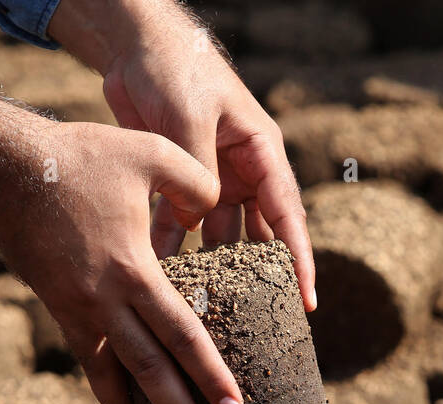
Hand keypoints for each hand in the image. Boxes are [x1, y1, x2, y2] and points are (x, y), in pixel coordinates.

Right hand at [0, 86, 241, 403]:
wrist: (4, 167)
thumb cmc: (80, 155)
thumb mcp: (150, 153)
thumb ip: (195, 182)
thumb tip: (215, 210)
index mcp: (133, 270)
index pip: (181, 334)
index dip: (208, 373)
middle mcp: (104, 301)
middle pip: (150, 369)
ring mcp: (78, 309)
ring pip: (116, 375)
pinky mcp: (60, 309)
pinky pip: (90, 361)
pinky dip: (108, 394)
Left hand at [49, 0, 316, 309]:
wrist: (134, 45)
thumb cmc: (175, 70)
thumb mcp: (191, 119)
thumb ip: (200, 173)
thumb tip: (201, 225)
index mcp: (261, 154)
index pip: (288, 215)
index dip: (299, 261)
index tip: (307, 300)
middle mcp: (243, 172)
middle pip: (260, 235)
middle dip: (261, 276)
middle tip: (262, 319)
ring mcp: (214, 179)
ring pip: (220, 237)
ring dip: (213, 269)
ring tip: (209, 307)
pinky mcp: (181, 182)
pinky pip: (182, 225)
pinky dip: (174, 251)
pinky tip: (164, 279)